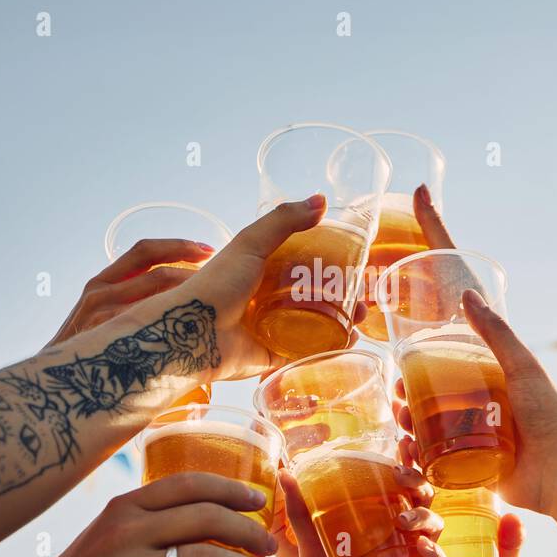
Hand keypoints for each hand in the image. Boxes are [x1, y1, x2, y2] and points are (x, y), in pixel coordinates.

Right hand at [26, 473, 277, 556]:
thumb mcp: (107, 533)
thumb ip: (147, 520)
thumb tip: (208, 511)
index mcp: (124, 507)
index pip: (189, 484)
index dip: (232, 489)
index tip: (259, 500)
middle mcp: (128, 532)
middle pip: (207, 518)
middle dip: (248, 530)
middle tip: (269, 544)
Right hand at [45, 239, 215, 346]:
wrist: (58, 390)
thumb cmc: (91, 362)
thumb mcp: (104, 326)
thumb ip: (131, 311)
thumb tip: (175, 309)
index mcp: (101, 284)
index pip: (144, 252)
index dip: (178, 246)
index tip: (206, 250)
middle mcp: (99, 291)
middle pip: (153, 262)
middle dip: (190, 260)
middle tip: (221, 266)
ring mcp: (100, 311)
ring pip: (156, 285)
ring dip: (190, 285)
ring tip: (216, 292)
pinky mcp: (105, 332)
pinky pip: (149, 313)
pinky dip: (176, 310)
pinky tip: (196, 319)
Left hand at [114, 195, 368, 383]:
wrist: (190, 332)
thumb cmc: (216, 283)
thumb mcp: (250, 243)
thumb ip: (283, 221)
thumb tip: (321, 200)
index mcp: (261, 270)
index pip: (303, 263)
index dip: (330, 264)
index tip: (356, 266)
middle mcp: (266, 298)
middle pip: (313, 295)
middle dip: (343, 297)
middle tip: (366, 298)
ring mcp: (269, 328)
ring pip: (313, 324)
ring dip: (341, 322)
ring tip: (362, 320)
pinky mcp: (270, 356)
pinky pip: (303, 351)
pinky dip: (326, 348)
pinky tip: (347, 342)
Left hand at [279, 470, 446, 556]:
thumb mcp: (310, 548)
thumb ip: (300, 514)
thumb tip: (284, 473)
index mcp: (380, 528)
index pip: (401, 488)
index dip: (409, 465)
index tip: (401, 445)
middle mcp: (400, 542)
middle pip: (424, 500)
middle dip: (420, 482)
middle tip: (402, 473)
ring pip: (436, 527)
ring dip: (425, 516)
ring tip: (404, 519)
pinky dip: (435, 553)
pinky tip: (422, 546)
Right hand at [392, 188, 556, 514]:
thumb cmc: (549, 416)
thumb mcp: (523, 368)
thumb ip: (498, 334)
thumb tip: (465, 292)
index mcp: (485, 342)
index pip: (454, 278)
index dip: (437, 236)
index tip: (421, 194)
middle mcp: (472, 368)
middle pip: (423, 345)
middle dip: (404, 367)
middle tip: (398, 386)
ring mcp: (466, 403)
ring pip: (418, 393)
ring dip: (404, 408)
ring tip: (404, 420)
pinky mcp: (462, 440)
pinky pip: (426, 434)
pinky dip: (413, 442)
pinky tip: (408, 450)